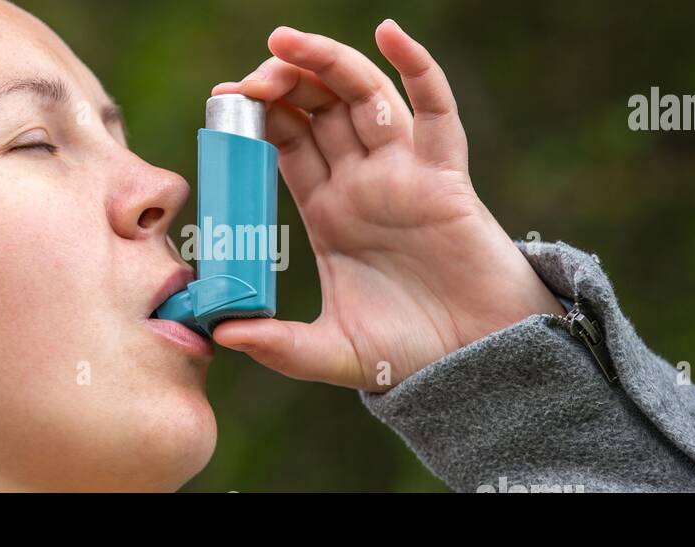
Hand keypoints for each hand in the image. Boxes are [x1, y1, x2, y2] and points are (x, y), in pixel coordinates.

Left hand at [209, 20, 564, 391]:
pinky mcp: (446, 177)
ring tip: (285, 44)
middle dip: (283, 82)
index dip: (255, 117)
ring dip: (327, 64)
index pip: (286, 143)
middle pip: (318, 109)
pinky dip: (418, 68)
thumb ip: (277, 345)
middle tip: (249, 78)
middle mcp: (363, 182)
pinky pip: (435, 112)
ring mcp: (404, 174)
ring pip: (363, 97)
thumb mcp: (330, 352)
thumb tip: (218, 333)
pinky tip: (390, 34)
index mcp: (328, 211)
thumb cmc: (409, 353)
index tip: (221, 102)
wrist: (475, 364)